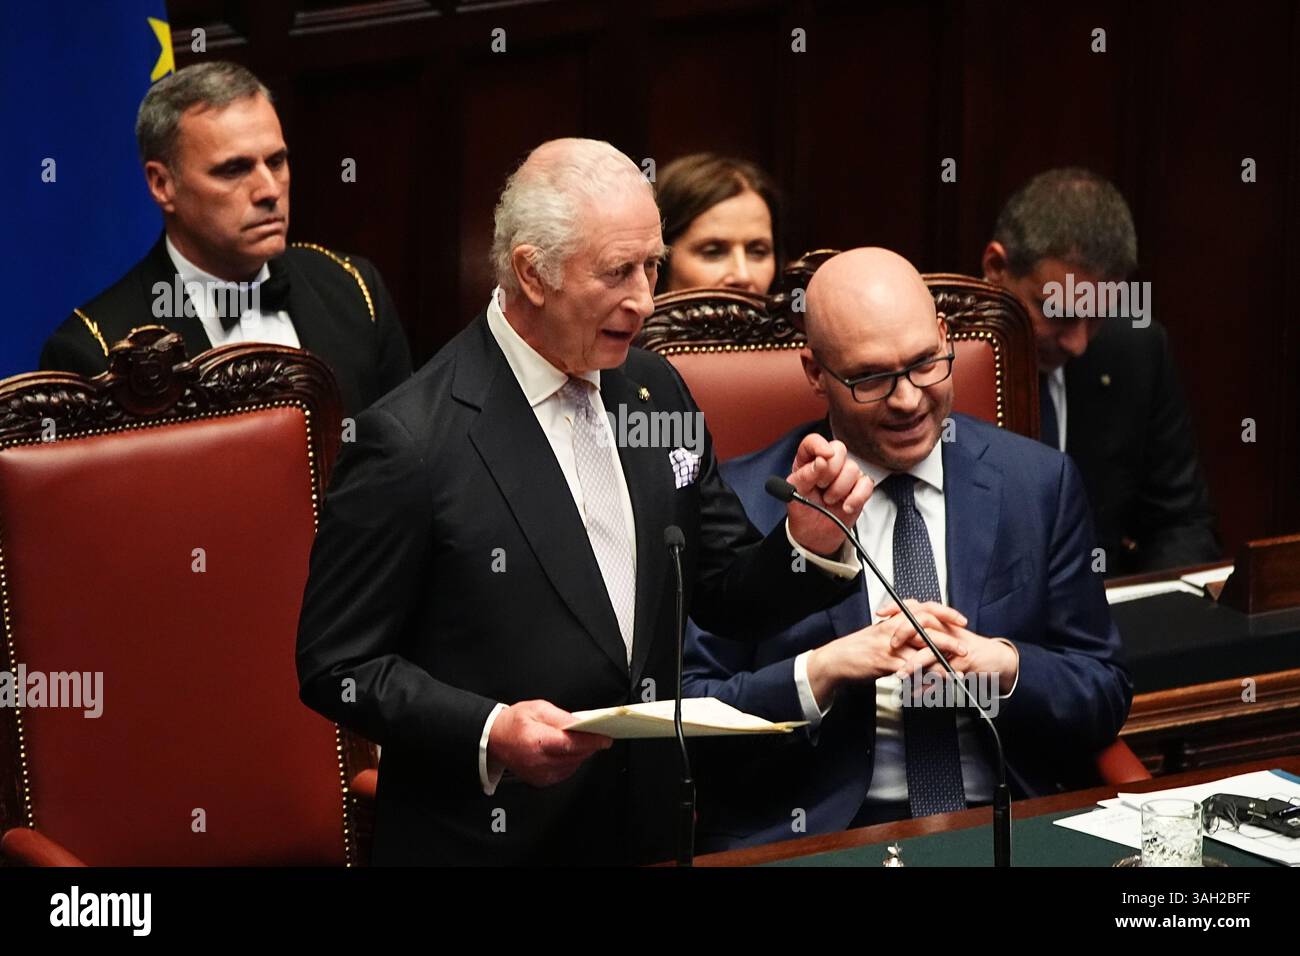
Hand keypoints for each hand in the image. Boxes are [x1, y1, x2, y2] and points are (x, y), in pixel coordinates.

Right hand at [486, 699, 611, 786]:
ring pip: (573, 765)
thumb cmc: (514, 722)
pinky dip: (572, 761)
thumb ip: (561, 717)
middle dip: (589, 746)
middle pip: (574, 756)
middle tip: (598, 735)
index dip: (591, 741)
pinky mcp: (541, 780)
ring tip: (581, 740)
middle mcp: (538, 761)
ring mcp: (539, 773)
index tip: (605, 739)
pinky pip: (565, 772)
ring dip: (581, 753)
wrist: (495, 739)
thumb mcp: (538, 709)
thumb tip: (581, 724)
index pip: (570, 744)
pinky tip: (568, 751)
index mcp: (536, 740)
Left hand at [785, 434, 873, 556]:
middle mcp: (828, 463)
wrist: (815, 535)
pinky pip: (867, 483)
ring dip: (839, 489)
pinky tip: (845, 506)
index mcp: (807, 460)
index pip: (813, 441)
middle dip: (830, 472)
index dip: (819, 445)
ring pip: (853, 468)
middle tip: (821, 487)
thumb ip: (804, 476)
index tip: (824, 457)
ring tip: (829, 500)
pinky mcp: (860, 487)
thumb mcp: (794, 494)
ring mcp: (846, 474)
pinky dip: (856, 497)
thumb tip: (820, 461)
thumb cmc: (803, 511)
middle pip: (838, 450)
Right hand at [806, 610, 968, 706]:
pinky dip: (926, 677)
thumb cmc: (857, 647)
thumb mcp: (879, 632)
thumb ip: (899, 628)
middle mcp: (894, 629)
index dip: (945, 613)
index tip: (960, 620)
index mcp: (894, 619)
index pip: (925, 609)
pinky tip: (935, 683)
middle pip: (928, 628)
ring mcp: (890, 646)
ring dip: (942, 662)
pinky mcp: (886, 662)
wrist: (836, 660)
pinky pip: (911, 670)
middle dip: (949, 640)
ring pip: (922, 651)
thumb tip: (921, 630)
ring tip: (956, 671)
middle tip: (964, 649)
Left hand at [878, 600, 1019, 693]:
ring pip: (931, 651)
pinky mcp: (963, 664)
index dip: (898, 609)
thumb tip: (894, 637)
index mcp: (940, 623)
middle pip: (922, 624)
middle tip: (892, 645)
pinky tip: (916, 692)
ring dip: (914, 664)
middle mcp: (946, 631)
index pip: (916, 608)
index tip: (881, 614)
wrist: (994, 659)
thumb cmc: (966, 648)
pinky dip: (928, 686)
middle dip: (904, 633)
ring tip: (901, 674)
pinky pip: (942, 675)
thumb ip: (920, 637)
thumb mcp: (942, 638)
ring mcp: (955, 647)